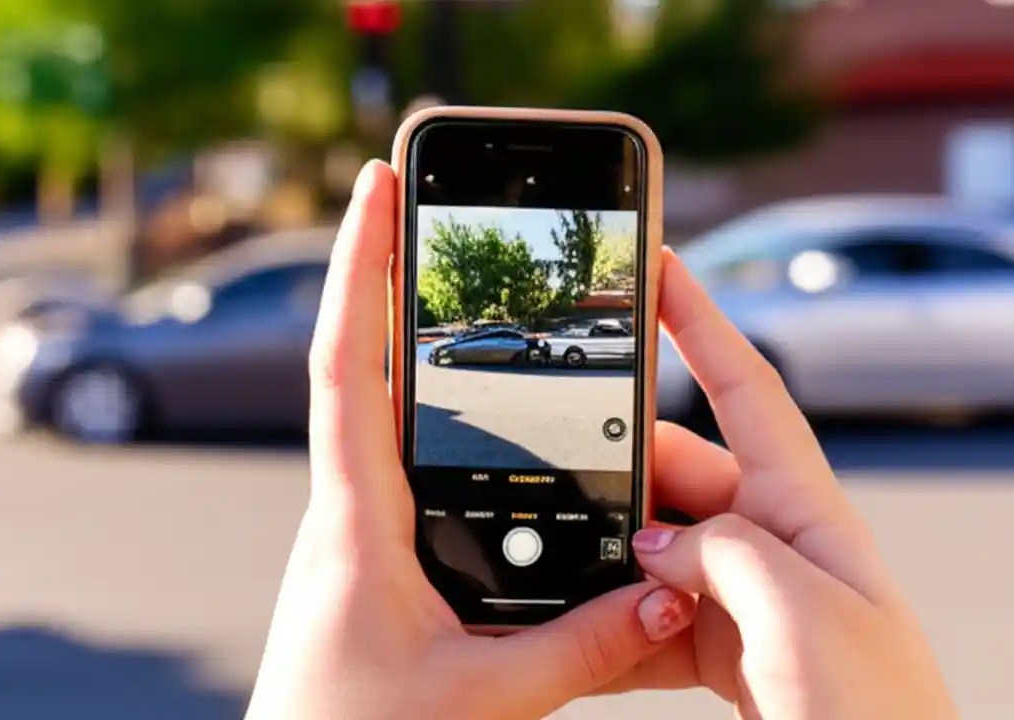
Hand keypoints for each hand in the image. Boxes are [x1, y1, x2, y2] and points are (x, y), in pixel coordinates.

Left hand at [245, 161, 694, 719]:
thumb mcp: (477, 699)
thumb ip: (577, 650)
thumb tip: (665, 596)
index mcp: (356, 521)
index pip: (347, 369)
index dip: (360, 271)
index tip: (374, 185)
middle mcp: (350, 506)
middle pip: (362, 363)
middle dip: (385, 273)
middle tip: (416, 198)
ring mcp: (362, 525)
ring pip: (381, 412)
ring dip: (404, 336)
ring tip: (444, 275)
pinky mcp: (380, 550)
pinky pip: (407, 458)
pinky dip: (434, 408)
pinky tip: (473, 406)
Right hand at [605, 251, 957, 718]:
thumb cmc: (880, 716)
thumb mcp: (806, 617)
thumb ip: (726, 555)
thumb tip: (655, 541)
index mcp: (805, 511)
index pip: (747, 390)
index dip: (701, 322)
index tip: (657, 266)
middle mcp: (774, 542)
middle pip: (678, 473)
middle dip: (618, 473)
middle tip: (557, 476)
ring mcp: (748, 597)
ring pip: (655, 547)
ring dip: (608, 555)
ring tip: (559, 566)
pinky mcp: (726, 648)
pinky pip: (654, 614)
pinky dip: (615, 622)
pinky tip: (583, 636)